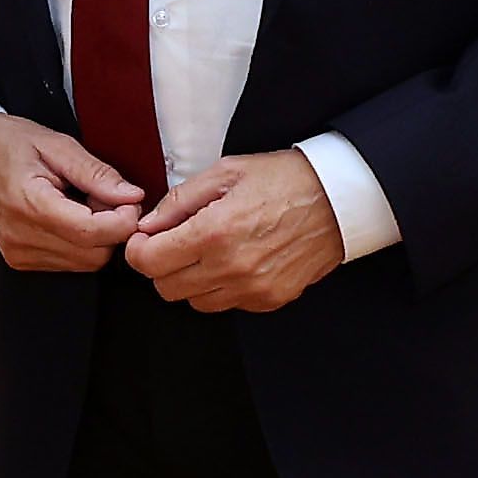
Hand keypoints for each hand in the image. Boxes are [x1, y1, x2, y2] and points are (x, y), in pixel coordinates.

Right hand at [0, 110, 144, 270]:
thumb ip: (96, 173)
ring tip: (81, 203)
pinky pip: (67, 263)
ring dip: (95, 236)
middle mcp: (21, 237)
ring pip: (84, 262)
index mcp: (30, 204)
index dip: (122, 220)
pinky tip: (67, 216)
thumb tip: (132, 196)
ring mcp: (18, 253)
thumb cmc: (4, 142)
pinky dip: (78, 243)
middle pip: (94, 254)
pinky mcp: (19, 260)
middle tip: (102, 195)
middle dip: (110, 227)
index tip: (129, 201)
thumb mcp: (55, 144)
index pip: (92, 232)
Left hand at [127, 150, 344, 313]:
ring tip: (209, 251)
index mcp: (214, 231)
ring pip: (195, 301)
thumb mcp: (225, 173)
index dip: (138, 250)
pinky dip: (222, 288)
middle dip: (163, 265)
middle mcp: (231, 266)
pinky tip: (235, 261)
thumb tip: (148, 225)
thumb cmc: (284, 179)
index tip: (144, 240)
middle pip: (166, 288)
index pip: (148, 262)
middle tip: (176, 243)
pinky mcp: (271, 299)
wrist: (339, 198)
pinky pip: (228, 304)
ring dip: (192, 280)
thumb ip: (178, 201)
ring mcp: (253, 288)